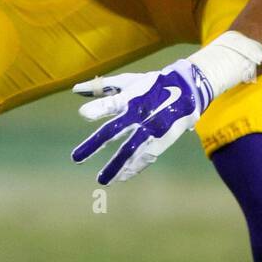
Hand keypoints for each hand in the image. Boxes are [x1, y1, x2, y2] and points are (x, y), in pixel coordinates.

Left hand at [71, 60, 213, 184]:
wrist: (188, 90)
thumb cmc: (152, 84)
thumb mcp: (128, 82)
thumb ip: (101, 87)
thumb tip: (74, 89)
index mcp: (131, 97)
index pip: (112, 103)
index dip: (98, 108)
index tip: (83, 114)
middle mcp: (140, 114)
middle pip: (115, 131)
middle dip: (95, 145)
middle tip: (76, 158)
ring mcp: (151, 129)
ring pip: (130, 151)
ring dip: (115, 166)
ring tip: (102, 180)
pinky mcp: (161, 141)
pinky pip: (145, 158)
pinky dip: (133, 169)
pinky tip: (120, 178)